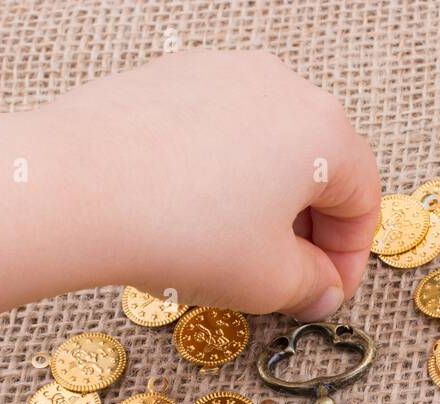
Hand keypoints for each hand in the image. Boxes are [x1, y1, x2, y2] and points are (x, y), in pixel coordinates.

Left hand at [41, 50, 380, 319]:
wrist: (76, 189)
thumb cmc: (184, 233)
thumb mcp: (267, 281)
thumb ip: (311, 287)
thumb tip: (320, 288)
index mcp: (323, 131)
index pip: (362, 200)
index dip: (349, 259)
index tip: (325, 294)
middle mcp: (281, 86)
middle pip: (316, 167)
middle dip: (308, 230)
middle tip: (285, 281)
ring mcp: (222, 73)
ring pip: (264, 146)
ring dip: (262, 202)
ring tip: (230, 252)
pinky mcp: (170, 77)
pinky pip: (214, 131)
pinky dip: (216, 174)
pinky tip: (185, 215)